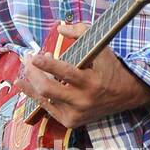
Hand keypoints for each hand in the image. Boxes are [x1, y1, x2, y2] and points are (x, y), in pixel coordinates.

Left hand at [16, 21, 149, 127]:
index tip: (34, 56)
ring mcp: (76, 114)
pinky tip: (25, 85)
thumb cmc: (109, 68)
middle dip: (33, 73)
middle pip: (48, 89)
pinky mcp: (71, 122)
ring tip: (26, 69)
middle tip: (27, 59)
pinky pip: (47, 108)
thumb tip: (59, 28)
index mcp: (92, 82)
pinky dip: (35, 94)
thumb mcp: (101, 48)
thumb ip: (82, 32)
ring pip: (44, 98)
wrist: (124, 95)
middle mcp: (83, 100)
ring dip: (32, 81)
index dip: (47, 65)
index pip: (65, 73)